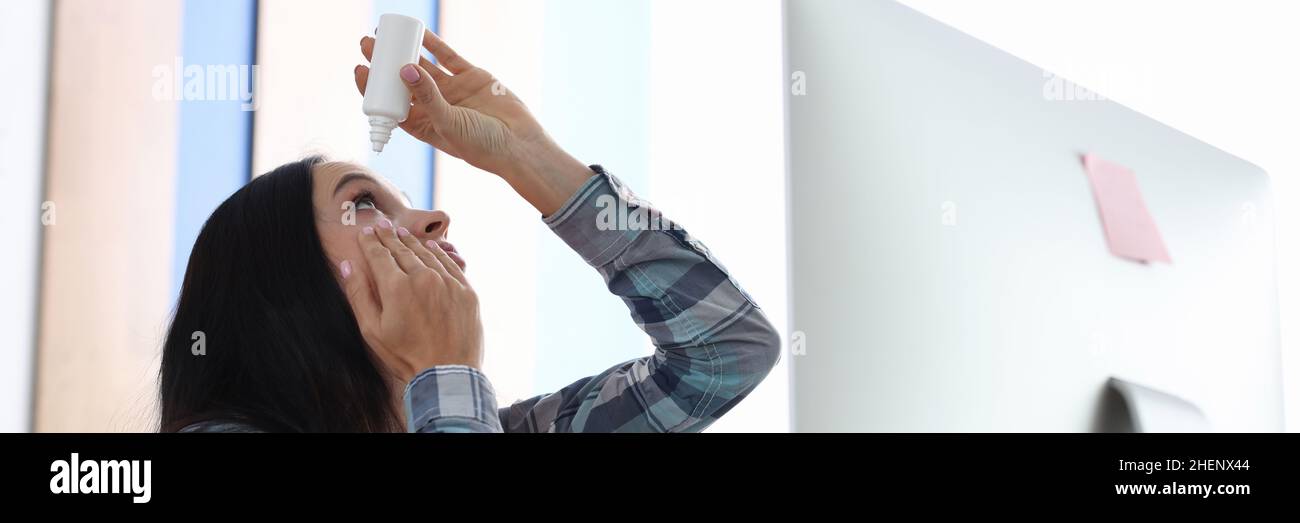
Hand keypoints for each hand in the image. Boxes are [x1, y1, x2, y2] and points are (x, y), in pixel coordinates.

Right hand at [340, 219, 482, 382]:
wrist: (448, 372)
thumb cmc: (405, 356)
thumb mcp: (372, 330)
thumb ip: (359, 294)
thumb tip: (348, 266)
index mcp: (397, 287)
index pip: (379, 255)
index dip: (371, 243)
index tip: (366, 233)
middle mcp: (423, 278)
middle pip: (402, 250)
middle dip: (389, 237)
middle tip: (382, 226)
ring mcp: (448, 282)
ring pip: (426, 254)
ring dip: (412, 242)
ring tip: (401, 233)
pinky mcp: (466, 290)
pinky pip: (450, 264)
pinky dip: (438, 253)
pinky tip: (431, 247)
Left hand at [354, 31, 593, 215]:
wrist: (519, 144)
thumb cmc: (482, 146)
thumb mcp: (448, 124)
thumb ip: (428, 96)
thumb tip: (405, 67)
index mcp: (423, 124)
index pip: (391, 104)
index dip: (374, 88)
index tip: (361, 70)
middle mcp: (435, 106)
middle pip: (402, 81)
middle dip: (384, 63)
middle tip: (367, 44)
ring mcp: (453, 90)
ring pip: (423, 65)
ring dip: (405, 50)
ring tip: (385, 34)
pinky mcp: (471, 77)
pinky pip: (448, 57)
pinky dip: (434, 43)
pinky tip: (420, 31)